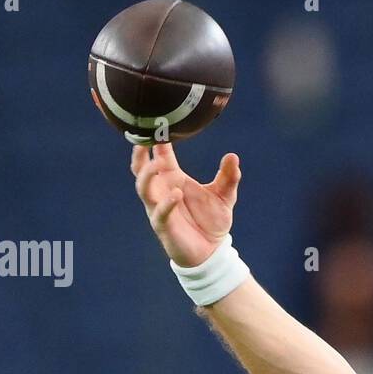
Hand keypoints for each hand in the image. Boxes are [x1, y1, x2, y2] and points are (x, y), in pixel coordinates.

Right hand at [132, 143, 240, 267]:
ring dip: (147, 174)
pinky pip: (159, 212)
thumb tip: (233, 156)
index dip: (157, 139)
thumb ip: (229, 177)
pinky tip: (176, 193)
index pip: (161, 154)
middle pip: (141, 168)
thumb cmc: (212, 222)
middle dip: (140, 154)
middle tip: (144, 139)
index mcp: (174, 178)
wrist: (212, 252)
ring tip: (158, 164)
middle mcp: (162, 190)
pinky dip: (166, 202)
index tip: (158, 121)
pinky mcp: (163, 225)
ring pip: (143, 187)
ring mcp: (159, 207)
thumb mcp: (225, 196)